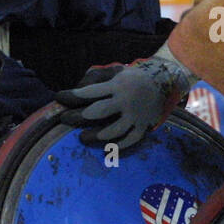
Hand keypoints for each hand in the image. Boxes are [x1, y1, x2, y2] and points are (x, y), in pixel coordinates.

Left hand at [55, 47, 196, 149]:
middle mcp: (125, 100)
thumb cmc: (133, 77)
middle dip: (77, 117)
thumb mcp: (115, 71)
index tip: (58, 97)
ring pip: (113, 130)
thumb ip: (97, 78)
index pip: (89, 92)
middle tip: (65, 119)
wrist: (165, 81)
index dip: (71, 96)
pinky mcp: (143, 126)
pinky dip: (117, 148)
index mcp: (116, 85)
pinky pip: (130, 141)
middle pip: (97, 112)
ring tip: (82, 137)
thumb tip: (78, 90)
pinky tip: (105, 151)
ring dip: (95, 136)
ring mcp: (135, 115)